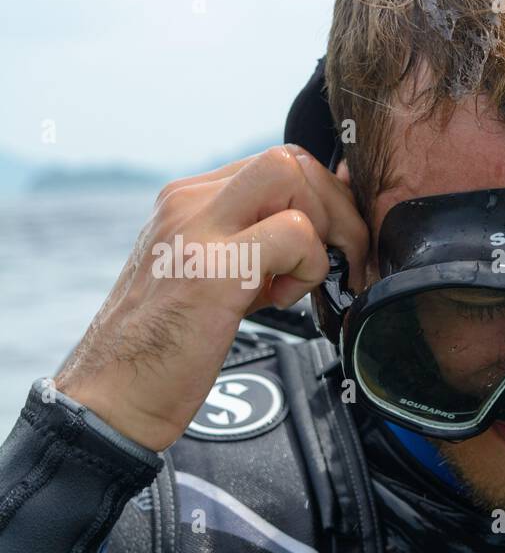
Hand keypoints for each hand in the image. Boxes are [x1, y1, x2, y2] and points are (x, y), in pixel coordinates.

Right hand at [54, 146, 368, 450]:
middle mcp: (189, 202)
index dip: (322, 200)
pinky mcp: (212, 267)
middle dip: (336, 210)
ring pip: (294, 177)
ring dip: (324, 231)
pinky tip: (279, 303)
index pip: (278, 163)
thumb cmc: (173, 344)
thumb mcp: (222, 277)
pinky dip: (308, 269)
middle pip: (292, 159)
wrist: (116, 394)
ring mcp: (197, 228)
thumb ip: (264, 246)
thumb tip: (332, 229)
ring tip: (300, 283)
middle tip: (341, 262)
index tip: (335, 245)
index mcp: (190, 200)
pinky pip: (296, 234)